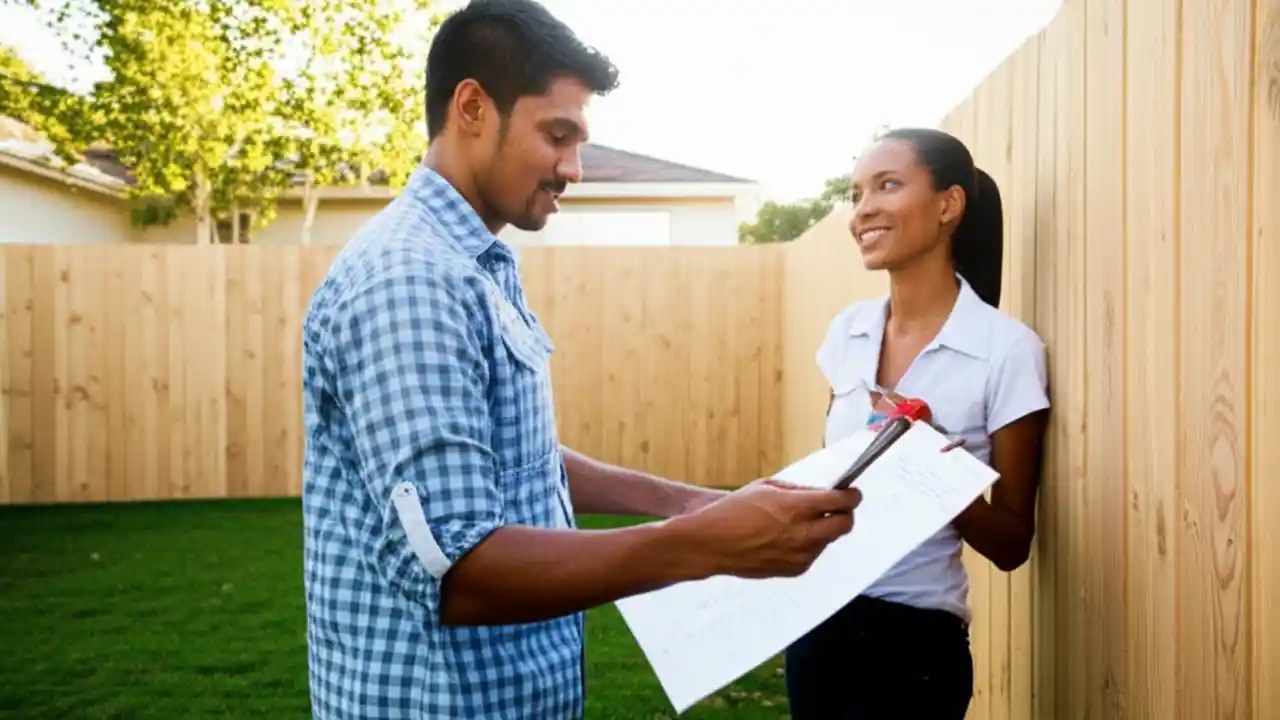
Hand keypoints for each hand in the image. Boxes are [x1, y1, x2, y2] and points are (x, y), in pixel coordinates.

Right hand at [685, 478, 861, 578]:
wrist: (712, 544)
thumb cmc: (734, 511)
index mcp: (796, 507)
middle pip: (845, 525)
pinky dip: (808, 544)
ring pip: (828, 540)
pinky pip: (812, 554)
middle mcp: (803, 533)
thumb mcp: (767, 487)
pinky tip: (785, 538)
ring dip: (823, 530)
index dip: (852, 495)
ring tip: (798, 523)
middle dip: (846, 514)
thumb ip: (798, 491)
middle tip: (837, 507)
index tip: (852, 492)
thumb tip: (820, 493)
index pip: (841, 501)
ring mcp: (800, 555)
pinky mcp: (795, 570)